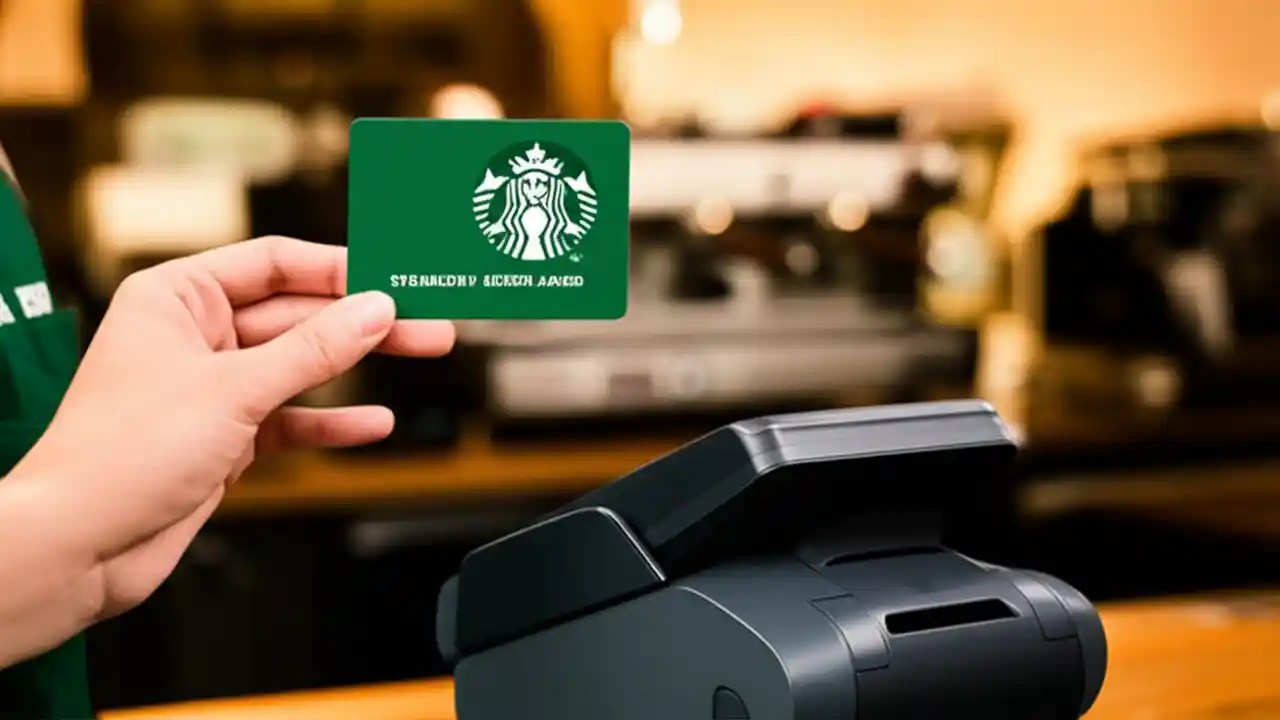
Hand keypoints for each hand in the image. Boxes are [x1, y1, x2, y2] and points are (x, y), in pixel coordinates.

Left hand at [13, 236, 453, 619]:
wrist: (78, 545)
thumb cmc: (121, 455)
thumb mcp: (233, 390)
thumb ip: (313, 349)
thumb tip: (374, 310)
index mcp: (176, 297)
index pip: (274, 263)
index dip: (339, 269)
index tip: (394, 278)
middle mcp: (194, 335)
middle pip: (298, 314)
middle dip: (363, 320)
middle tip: (427, 321)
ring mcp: (212, 388)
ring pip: (301, 365)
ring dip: (358, 366)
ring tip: (423, 351)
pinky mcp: (224, 437)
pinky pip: (291, 419)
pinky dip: (331, 421)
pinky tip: (373, 423)